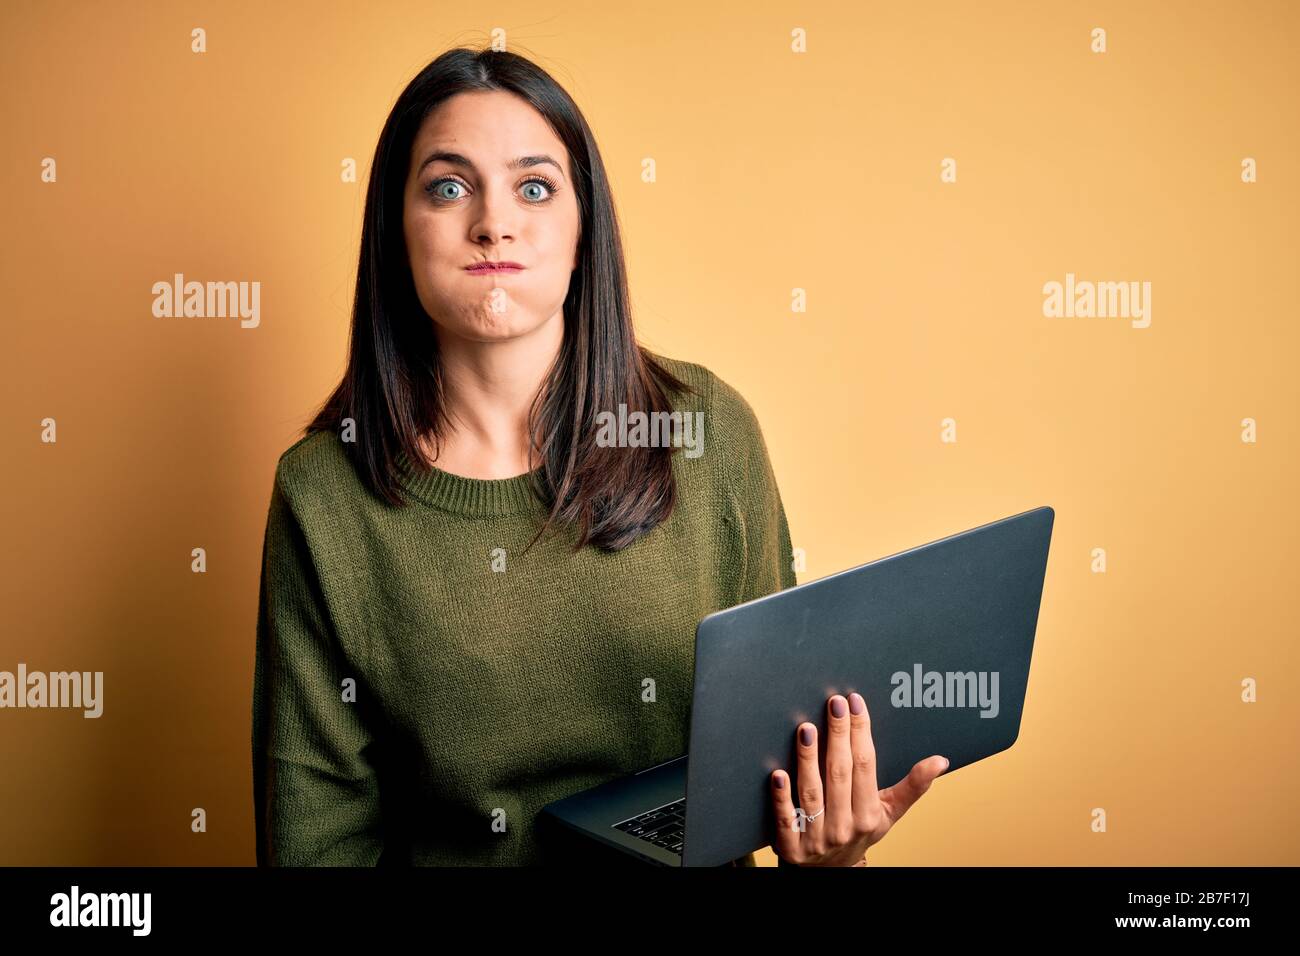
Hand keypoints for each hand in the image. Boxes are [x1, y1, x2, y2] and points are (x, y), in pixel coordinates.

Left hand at [770, 692, 947, 865]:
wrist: (830, 872)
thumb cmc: (860, 831)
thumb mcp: (888, 812)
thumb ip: (912, 787)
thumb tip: (941, 761)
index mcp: (869, 815)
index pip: (865, 766)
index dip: (860, 732)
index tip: (856, 702)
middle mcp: (844, 827)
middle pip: (839, 774)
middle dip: (837, 736)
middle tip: (834, 703)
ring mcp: (816, 838)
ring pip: (812, 793)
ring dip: (808, 759)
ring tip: (806, 729)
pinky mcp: (791, 847)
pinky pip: (785, 819)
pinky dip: (782, 797)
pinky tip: (777, 773)